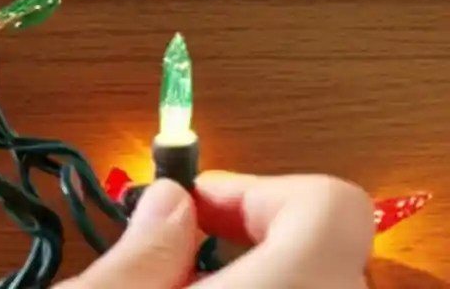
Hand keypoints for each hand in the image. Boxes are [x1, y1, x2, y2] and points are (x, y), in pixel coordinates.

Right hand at [59, 172, 372, 287]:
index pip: (328, 208)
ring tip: (185, 280)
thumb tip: (169, 200)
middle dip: (252, 228)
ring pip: (318, 283)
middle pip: (326, 246)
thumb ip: (139, 247)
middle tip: (179, 237)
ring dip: (261, 267)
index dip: (256, 189)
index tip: (190, 202)